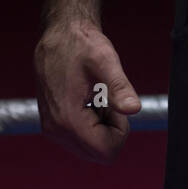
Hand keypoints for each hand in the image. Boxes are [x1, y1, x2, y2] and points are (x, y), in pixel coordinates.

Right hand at [34, 19, 141, 163]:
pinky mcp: (53, 124)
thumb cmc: (81, 44)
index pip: (107, 151)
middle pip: (99, 153)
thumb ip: (119, 87)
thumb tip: (135, 109)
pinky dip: (91, 123)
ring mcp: (53, 129)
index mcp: (68, 120)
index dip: (120, 129)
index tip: (114, 102)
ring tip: (95, 96)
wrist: (60, 35)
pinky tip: (87, 99)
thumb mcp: (105, 61)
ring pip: (91, 147)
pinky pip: (81, 139)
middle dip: (110, 129)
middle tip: (105, 99)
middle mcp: (56, 130)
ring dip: (101, 126)